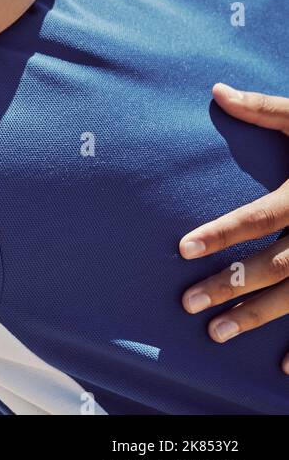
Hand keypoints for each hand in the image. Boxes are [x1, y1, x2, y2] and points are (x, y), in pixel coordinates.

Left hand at [178, 83, 288, 371]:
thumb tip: (218, 91)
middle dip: (230, 284)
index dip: (221, 231)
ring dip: (257, 318)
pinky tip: (284, 368)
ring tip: (215, 333)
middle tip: (188, 303)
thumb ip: (268, 110)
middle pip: (274, 265)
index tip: (182, 246)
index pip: (258, 217)